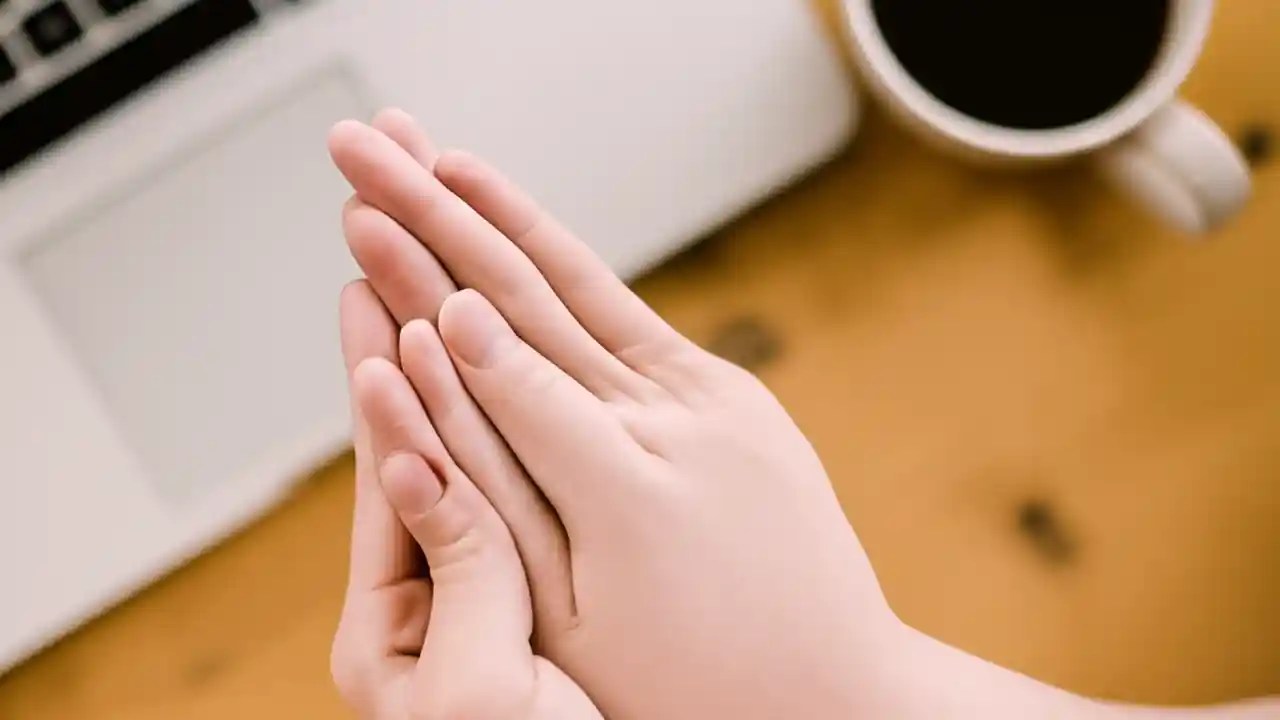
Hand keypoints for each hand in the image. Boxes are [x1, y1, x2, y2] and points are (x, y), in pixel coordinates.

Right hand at [328, 112, 903, 718]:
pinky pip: (633, 313)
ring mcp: (714, 398)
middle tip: (370, 152)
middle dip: (436, 216)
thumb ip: (506, 486)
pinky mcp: (734, 396)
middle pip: (530, 297)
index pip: (500, 362)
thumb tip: (451, 368)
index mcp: (624, 487)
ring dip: (502, 215)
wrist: (837, 688)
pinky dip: (571, 264)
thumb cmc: (692, 681)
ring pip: (583, 286)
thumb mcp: (577, 613)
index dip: (424, 287)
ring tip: (437, 159)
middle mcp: (676, 420)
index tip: (369, 222)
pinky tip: (526, 229)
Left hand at [329, 278, 602, 719]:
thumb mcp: (482, 693)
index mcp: (391, 633)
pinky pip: (515, 495)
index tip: (372, 292)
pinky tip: (505, 369)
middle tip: (390, 252)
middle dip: (400, 348)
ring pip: (463, 460)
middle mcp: (427, 602)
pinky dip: (505, 426)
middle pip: (410, 450)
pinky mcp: (533, 596)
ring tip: (436, 279)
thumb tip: (416, 466)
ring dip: (449, 369)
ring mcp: (478, 594)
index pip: (382, 478)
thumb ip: (461, 575)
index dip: (379, 383)